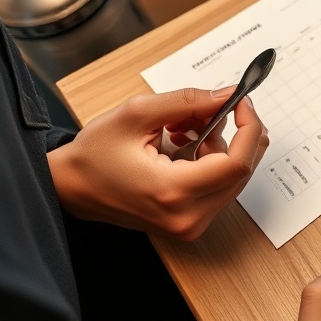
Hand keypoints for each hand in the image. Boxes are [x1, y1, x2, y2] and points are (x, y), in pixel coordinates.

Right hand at [48, 87, 268, 240]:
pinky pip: (219, 186)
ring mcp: (191, 225)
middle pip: (241, 171)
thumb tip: (227, 95)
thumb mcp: (136, 114)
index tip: (242, 102)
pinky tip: (182, 145)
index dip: (248, 128)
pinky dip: (209, 160)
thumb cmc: (95, 155)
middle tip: (209, 108)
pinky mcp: (190, 223)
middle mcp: (187, 217)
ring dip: (217, 146)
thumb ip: (188, 102)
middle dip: (233, 134)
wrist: (72, 189)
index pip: (236, 164)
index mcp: (173, 192)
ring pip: (232, 177)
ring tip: (179, 128)